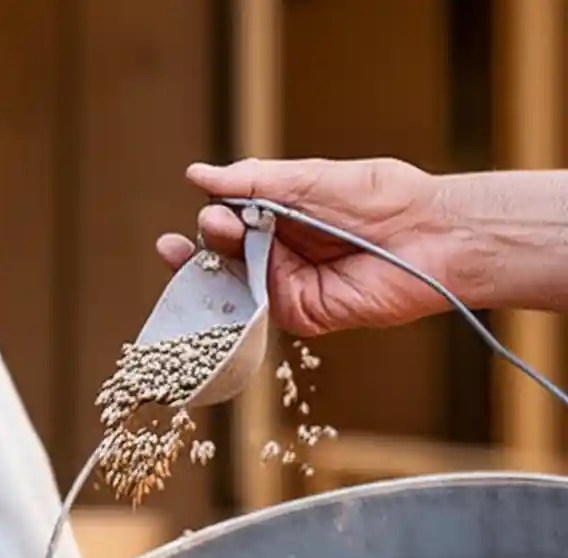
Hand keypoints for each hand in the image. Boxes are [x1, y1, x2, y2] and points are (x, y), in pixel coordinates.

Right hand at [156, 157, 466, 335]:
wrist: (430, 235)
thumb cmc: (383, 199)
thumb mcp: (309, 178)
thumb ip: (253, 180)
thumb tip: (198, 174)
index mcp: (280, 214)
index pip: (229, 214)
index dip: (214, 212)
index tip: (211, 205)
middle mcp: (279, 249)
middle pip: (224, 248)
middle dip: (213, 235)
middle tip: (217, 224)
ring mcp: (286, 283)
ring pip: (233, 278)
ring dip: (218, 263)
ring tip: (219, 242)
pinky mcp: (298, 311)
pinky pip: (256, 308)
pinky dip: (239, 297)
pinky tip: (229, 282)